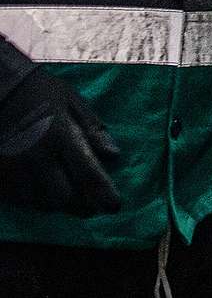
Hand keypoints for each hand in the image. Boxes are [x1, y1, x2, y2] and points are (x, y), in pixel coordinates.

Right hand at [0, 63, 120, 215]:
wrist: (1, 90)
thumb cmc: (41, 94)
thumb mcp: (73, 102)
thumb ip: (93, 129)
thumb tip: (113, 155)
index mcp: (60, 135)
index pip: (87, 172)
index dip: (103, 193)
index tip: (114, 207)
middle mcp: (35, 156)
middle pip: (62, 198)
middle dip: (80, 206)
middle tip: (92, 206)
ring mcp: (13, 169)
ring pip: (40, 204)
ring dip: (57, 204)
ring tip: (67, 195)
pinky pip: (20, 200)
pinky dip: (35, 200)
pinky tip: (42, 190)